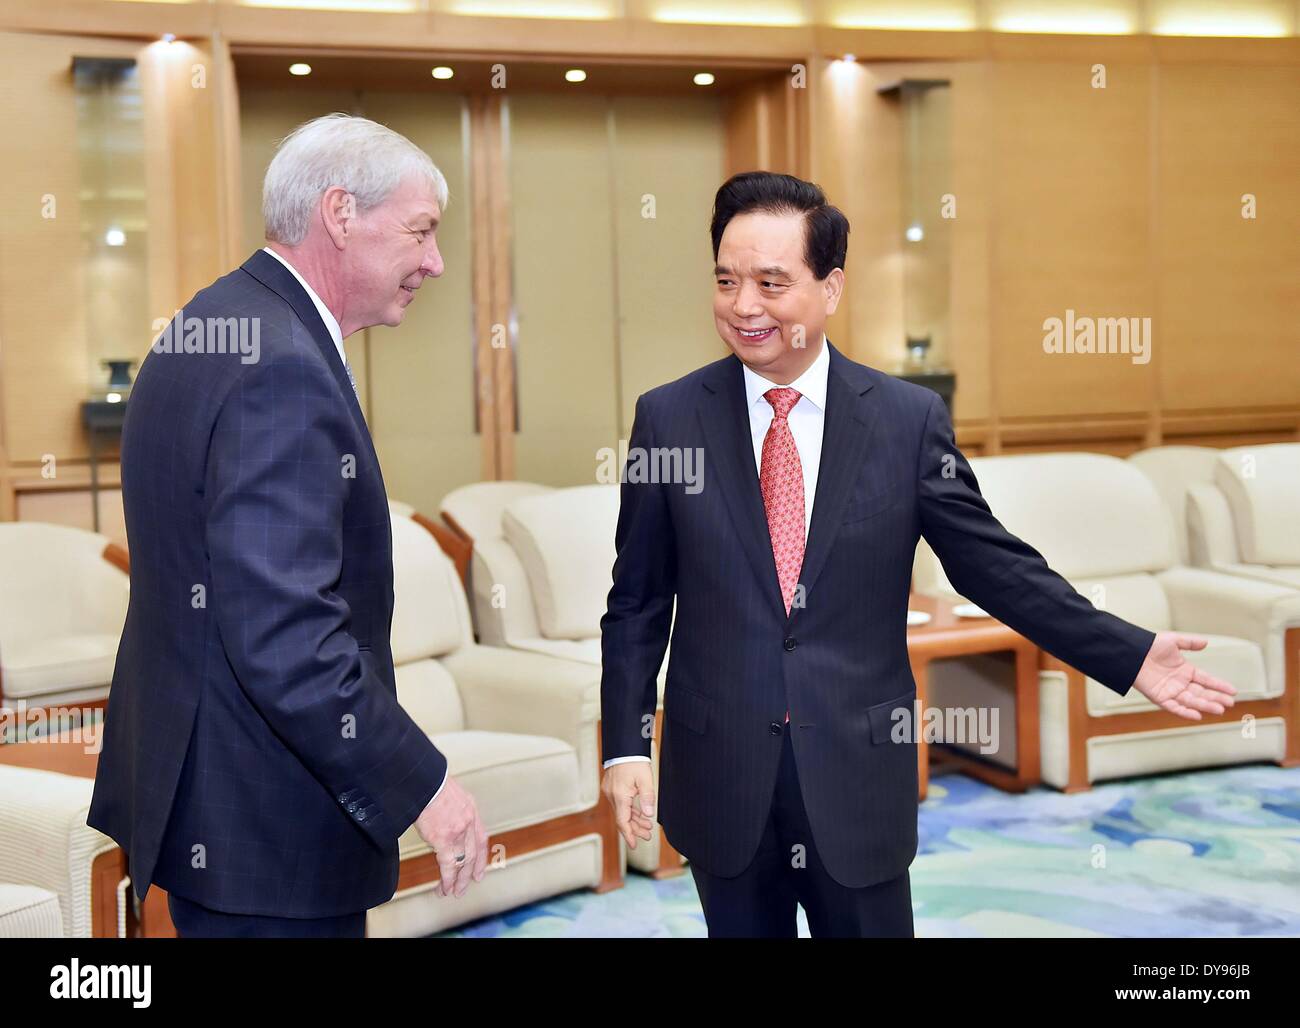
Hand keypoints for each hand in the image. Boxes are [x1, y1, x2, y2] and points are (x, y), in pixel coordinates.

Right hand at [414, 775, 487, 897]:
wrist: (422, 780)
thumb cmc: (429, 783)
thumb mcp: (449, 793)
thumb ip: (452, 808)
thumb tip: (444, 818)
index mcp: (471, 808)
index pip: (481, 837)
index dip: (481, 856)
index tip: (479, 869)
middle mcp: (469, 821)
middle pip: (474, 853)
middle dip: (470, 873)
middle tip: (465, 887)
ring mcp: (458, 831)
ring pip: (463, 862)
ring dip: (458, 880)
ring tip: (453, 892)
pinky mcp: (444, 839)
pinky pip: (448, 864)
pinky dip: (447, 878)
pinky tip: (444, 887)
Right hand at [601, 762, 655, 849]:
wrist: (624, 747)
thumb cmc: (635, 761)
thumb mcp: (645, 779)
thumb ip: (648, 798)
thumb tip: (649, 815)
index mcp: (620, 796)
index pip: (623, 821)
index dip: (629, 835)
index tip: (634, 845)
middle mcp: (612, 796)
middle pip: (622, 819)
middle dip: (635, 829)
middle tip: (648, 835)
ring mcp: (610, 792)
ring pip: (622, 812)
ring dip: (634, 819)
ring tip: (647, 826)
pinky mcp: (611, 788)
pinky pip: (620, 804)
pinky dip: (629, 810)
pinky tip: (640, 814)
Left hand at [1131, 632, 1236, 719]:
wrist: (1131, 652)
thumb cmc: (1149, 645)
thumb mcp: (1173, 641)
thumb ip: (1189, 643)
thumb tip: (1206, 642)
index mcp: (1185, 670)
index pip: (1206, 680)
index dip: (1219, 685)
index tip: (1233, 691)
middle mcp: (1180, 682)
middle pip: (1201, 693)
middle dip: (1215, 698)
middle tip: (1229, 703)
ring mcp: (1170, 691)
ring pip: (1191, 701)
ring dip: (1205, 706)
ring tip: (1219, 709)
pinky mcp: (1159, 697)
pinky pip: (1174, 707)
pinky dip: (1185, 712)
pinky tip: (1197, 715)